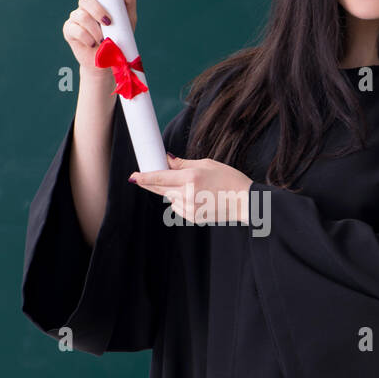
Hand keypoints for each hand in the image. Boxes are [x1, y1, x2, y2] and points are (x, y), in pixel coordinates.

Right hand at [63, 0, 136, 74]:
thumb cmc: (119, 40)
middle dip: (97, 9)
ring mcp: (76, 19)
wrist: (110, 63)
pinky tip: (93, 44)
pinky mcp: (70, 31)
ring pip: (81, 15)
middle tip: (108, 22)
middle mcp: (85, 7)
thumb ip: (128, 2)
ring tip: (103, 39)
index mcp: (99, 1)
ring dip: (95, 29)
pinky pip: (76, 29)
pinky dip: (87, 37)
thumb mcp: (128, 20)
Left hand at [131, 155, 252, 224]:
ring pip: (169, 198)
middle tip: (141, 177)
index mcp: (191, 178)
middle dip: (151, 183)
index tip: (133, 176)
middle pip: (161, 189)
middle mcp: (188, 194)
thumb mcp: (207, 164)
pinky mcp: (193, 218)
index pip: (161, 178)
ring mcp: (190, 208)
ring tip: (190, 186)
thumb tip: (167, 160)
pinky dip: (179, 201)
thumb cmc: (229, 179)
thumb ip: (183, 163)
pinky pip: (177, 207)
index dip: (144, 177)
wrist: (245, 202)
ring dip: (170, 191)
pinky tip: (194, 196)